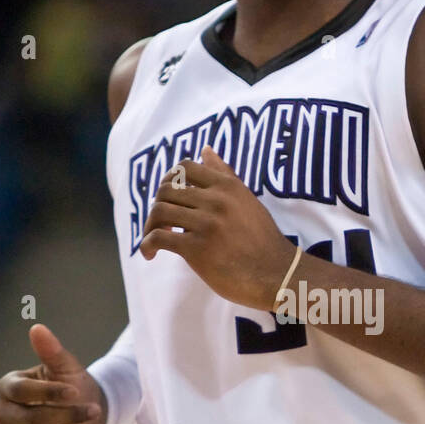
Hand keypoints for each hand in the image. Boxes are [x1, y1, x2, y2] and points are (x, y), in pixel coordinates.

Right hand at [0, 324, 107, 423]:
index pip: (20, 391)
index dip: (48, 392)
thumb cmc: (71, 384)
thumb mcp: (66, 366)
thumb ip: (52, 351)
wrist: (82, 410)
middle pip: (30, 419)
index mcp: (7, 386)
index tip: (76, 390)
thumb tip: (37, 328)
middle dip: (66, 417)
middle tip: (96, 412)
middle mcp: (3, 413)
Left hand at [139, 145, 296, 309]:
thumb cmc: (262, 240)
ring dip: (150, 225)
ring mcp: (206, 224)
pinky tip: (150, 254)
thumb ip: (225, 175)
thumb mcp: (247, 200)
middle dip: (158, 204)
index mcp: (227, 187)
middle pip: (166, 189)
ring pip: (159, 211)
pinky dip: (147, 245)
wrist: (277, 274)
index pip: (184, 168)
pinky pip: (159, 238)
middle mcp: (216, 200)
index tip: (170, 198)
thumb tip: (206, 149)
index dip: (169, 180)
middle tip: (161, 222)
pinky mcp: (197, 249)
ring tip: (155, 238)